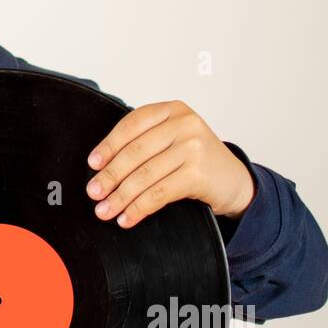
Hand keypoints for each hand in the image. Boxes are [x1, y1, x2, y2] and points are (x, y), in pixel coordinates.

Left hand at [84, 99, 253, 228]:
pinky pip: (158, 193)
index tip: (93, 164)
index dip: (108, 145)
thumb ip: (145, 141)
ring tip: (104, 210)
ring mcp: (193, 148)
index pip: (132, 124)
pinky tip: (127, 218)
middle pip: (135, 151)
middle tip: (94, 192)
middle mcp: (184, 124)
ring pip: (144, 175)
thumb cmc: (196, 160)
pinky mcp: (197, 174)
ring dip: (120, 197)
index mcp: (172, 110)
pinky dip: (138, 208)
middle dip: (110, 175)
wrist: (234, 180)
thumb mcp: (174, 138)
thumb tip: (101, 166)